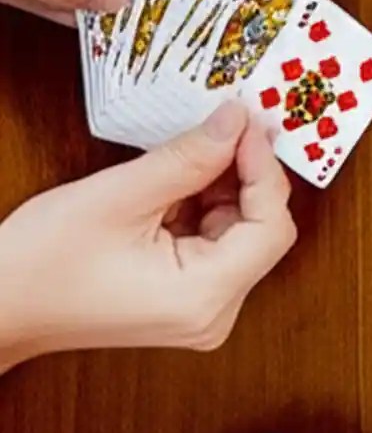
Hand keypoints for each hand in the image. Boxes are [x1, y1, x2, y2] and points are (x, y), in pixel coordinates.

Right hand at [0, 102, 296, 374]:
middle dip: (247, 175)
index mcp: (204, 297)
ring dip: (224, 187)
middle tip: (229, 124)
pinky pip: (216, 242)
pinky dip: (204, 205)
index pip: (271, 227)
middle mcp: (215, 312)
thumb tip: (236, 120)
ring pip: (241, 231)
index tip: (247, 123)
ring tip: (193, 150)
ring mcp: (203, 309)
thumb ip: (187, 158)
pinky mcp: (187, 297)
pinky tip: (178, 180)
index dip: (264, 169)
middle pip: (263, 230)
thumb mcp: (118, 197)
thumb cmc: (40, 264)